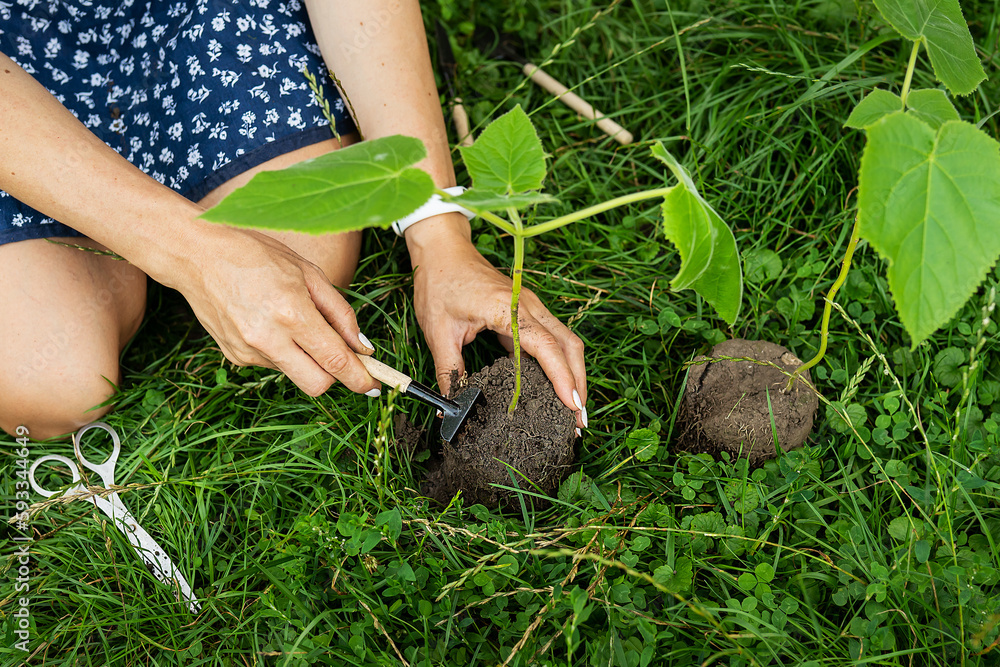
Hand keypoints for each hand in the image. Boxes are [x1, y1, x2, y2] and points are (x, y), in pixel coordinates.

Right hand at [163, 227, 379, 396]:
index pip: (335, 361)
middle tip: (346, 361)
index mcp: (292, 313)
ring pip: (295, 373)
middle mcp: (268, 338)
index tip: (375, 385)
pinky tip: (269, 323)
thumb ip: (340, 313)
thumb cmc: (257, 255)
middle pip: (317, 384)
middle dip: (336, 378)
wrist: (197, 254)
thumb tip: (362, 346)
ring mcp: (248, 351)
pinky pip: (273, 364)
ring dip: (306, 358)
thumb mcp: (309, 273)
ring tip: (292, 320)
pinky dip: (283, 351)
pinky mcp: (234, 357)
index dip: (360, 378)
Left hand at [409, 222, 587, 428]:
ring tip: (573, 409)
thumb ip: (448, 370)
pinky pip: (552, 338)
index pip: (547, 347)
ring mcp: (531, 306)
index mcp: (509, 308)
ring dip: (573, 373)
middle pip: (569, 346)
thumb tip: (450, 405)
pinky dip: (560, 363)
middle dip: (579, 383)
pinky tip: (554, 386)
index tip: (572, 406)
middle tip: (579, 421)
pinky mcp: (527, 310)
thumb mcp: (438, 331)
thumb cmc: (439, 282)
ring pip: (566, 342)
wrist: (442, 249)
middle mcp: (529, 306)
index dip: (562, 379)